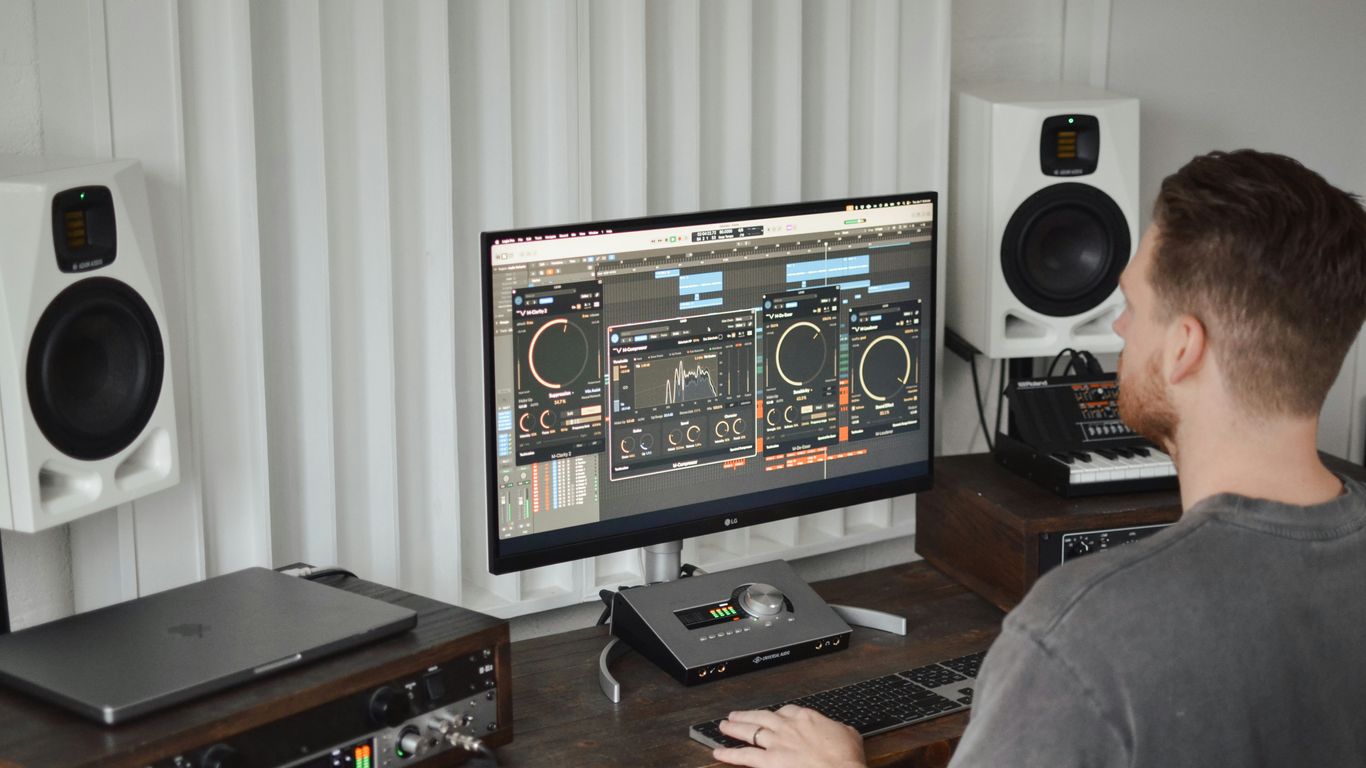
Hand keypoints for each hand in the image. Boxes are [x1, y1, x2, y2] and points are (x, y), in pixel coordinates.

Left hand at [712, 705, 864, 767]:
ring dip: (734, 728)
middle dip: (747, 715)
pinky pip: (745, 756)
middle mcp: (788, 727)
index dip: (776, 713)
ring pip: (749, 731)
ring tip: (724, 726)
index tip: (772, 715)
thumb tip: (841, 730)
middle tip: (736, 715)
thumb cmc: (846, 758)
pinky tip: (718, 753)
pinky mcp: (769, 761)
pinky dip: (729, 754)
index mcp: (806, 718)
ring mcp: (777, 743)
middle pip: (762, 716)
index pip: (786, 710)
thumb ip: (839, 729)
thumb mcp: (849, 734)